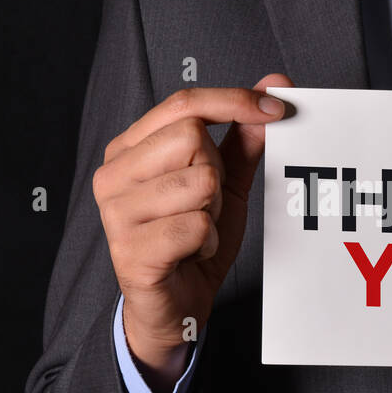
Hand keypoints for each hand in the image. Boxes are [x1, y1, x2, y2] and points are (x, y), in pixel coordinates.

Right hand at [93, 74, 290, 389]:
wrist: (176, 306)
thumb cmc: (193, 241)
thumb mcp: (224, 184)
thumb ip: (243, 138)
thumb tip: (274, 86)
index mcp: (130, 149)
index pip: (184, 104)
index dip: (235, 101)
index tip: (277, 109)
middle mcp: (114, 175)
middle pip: (193, 137)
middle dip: (217, 172)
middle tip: (208, 204)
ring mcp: (117, 214)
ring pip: (200, 181)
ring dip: (215, 210)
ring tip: (199, 230)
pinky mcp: (132, 251)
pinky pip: (198, 225)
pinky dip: (209, 241)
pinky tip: (195, 252)